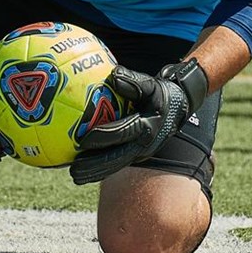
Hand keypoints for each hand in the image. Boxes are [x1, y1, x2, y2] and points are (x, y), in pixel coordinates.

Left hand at [71, 59, 207, 184]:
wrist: (177, 108)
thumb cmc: (159, 93)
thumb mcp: (151, 84)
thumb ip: (134, 80)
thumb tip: (114, 75)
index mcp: (147, 127)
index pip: (122, 133)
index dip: (103, 138)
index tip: (83, 141)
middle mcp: (144, 144)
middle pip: (116, 158)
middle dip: (94, 166)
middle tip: (74, 170)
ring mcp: (140, 153)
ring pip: (115, 165)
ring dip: (95, 172)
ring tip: (75, 177)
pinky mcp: (137, 155)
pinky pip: (116, 163)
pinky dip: (100, 169)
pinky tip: (84, 172)